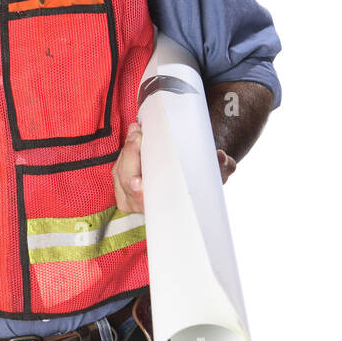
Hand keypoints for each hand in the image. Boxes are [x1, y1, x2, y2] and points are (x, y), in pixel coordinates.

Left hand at [112, 122, 236, 213]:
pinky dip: (126, 149)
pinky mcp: (124, 179)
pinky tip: (135, 134)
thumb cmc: (202, 175)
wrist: (191, 170)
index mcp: (163, 208)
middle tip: (139, 136)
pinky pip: (118, 165)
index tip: (138, 183)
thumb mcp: (217, 171)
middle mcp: (144, 205)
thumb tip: (222, 157)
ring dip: (128, 151)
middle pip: (126, 184)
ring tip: (139, 132)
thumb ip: (223, 165)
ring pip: (120, 173)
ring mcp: (131, 194)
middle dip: (130, 159)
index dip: (138, 195)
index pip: (144, 204)